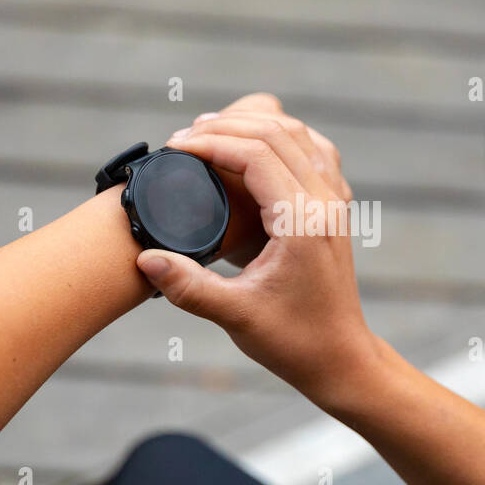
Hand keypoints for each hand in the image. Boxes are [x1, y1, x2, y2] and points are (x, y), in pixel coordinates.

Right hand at [136, 95, 378, 405]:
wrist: (340, 359)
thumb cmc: (292, 342)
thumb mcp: (235, 316)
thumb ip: (188, 287)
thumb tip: (144, 259)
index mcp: (302, 222)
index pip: (257, 154)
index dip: (211, 142)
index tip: (174, 148)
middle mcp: (324, 204)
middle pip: (278, 133)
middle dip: (226, 126)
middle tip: (182, 137)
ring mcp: (335, 203)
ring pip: (299, 135)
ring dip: (254, 124)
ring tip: (210, 130)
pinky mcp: (336, 209)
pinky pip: (315, 152)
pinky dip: (283, 137)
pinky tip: (256, 144)